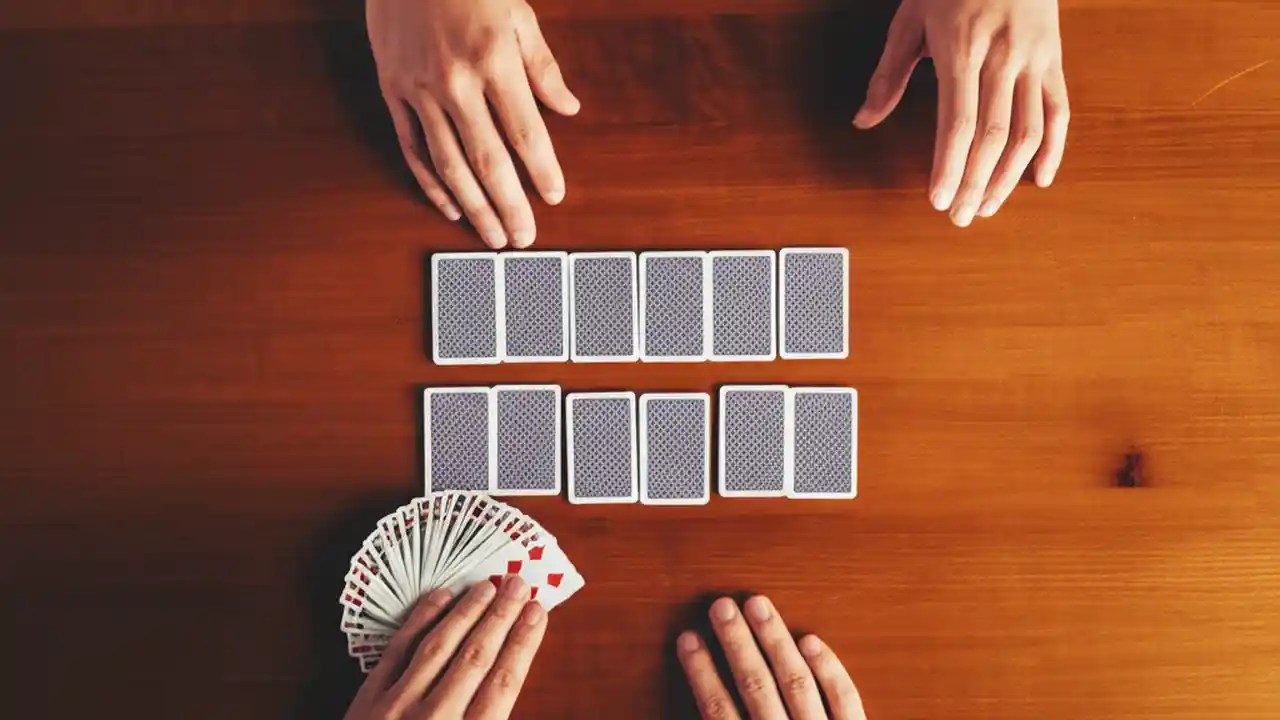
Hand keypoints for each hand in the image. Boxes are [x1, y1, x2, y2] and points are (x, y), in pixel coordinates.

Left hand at [343, 576, 547, 719]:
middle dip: (502, 616)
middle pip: (477, 656)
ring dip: (467, 612)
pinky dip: (420, 621)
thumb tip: (508, 686)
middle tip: (520, 584)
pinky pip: (397, 651)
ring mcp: (398, 708)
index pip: (504, 682)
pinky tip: (439, 599)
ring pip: (440, 647)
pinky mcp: (367, 701)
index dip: (524, 642)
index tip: (538, 612)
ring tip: (487, 585)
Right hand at [367, 0, 579, 247]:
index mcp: (494, 62)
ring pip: (449, 163)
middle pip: (487, 160)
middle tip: (523, 239)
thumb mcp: (518, 15)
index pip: (524, 132)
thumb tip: (568, 108)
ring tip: (492, 236)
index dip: (542, 171)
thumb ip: (543, 67)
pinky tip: (451, 207)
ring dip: (473, 207)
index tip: (555, 198)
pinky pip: (413, 148)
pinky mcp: (392, 91)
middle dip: (509, 205)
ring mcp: (419, 90)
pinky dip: (431, 183)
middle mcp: (455, 83)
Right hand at [677, 596, 866, 718]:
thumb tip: (705, 698)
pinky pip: (845, 701)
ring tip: (758, 605)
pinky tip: (811, 640)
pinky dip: (829, 671)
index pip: (719, 711)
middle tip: (722, 607)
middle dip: (737, 642)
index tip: (688, 639)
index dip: (701, 672)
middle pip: (756, 686)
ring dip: (774, 641)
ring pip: (796, 683)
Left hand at [854, 0, 1068, 226]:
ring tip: (987, 206)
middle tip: (960, 218)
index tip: (938, 200)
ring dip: (1008, 176)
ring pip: (1028, 130)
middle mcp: (1003, 58)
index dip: (949, 166)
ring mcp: (1033, 59)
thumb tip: (864, 120)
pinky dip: (1053, 149)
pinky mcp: (1054, 59)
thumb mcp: (911, 17)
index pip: (957, 122)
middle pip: (992, 135)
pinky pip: (1059, 111)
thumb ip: (889, 74)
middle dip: (975, 182)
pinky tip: (1039, 179)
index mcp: (962, 49)